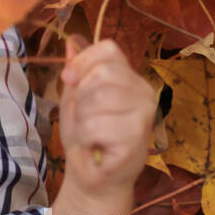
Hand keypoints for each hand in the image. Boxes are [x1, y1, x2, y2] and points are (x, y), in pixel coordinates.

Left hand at [58, 35, 156, 202]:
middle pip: (101, 74)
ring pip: (98, 99)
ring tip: (91, 133)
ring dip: (82, 120)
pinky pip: (97, 126)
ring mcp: (145, 114)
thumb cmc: (86, 135)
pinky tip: (96, 146)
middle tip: (85, 118)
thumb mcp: (75, 97)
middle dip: (80, 98)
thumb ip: (77, 70)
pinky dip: (86, 137)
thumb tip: (72, 39)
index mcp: (130, 77)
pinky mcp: (137, 138)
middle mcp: (144, 91)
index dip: (83, 62)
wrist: (91, 175)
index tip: (69, 80)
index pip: (108, 49)